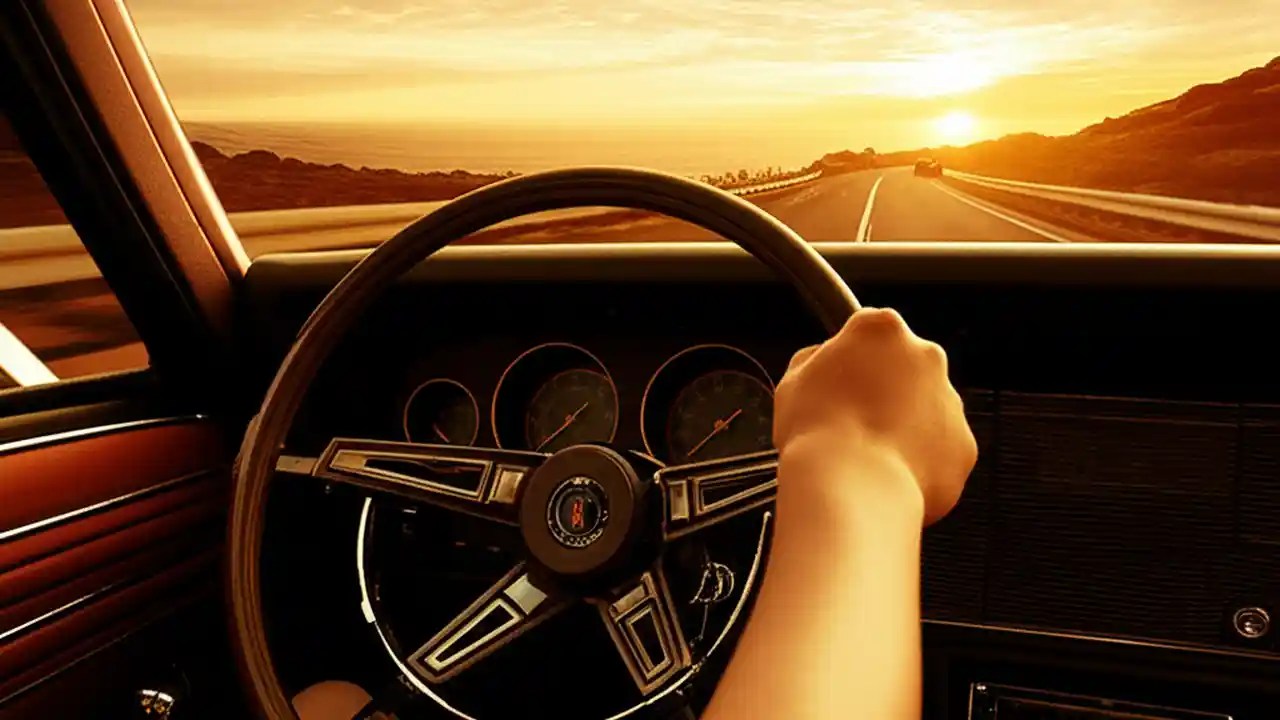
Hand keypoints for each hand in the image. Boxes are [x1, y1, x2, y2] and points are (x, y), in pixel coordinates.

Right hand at [773, 307, 976, 524]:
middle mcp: (925, 357)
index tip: (841, 380)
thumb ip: (816, 360)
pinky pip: (941, 450)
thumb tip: (824, 362)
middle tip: (853, 421)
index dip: (852, 360)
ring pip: (927, 410)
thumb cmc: (817, 434)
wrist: (851, 488)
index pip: (870, 332)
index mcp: (882, 330)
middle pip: (906, 368)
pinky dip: (921, 460)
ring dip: (905, 425)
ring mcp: (950, 402)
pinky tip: (888, 473)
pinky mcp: (964, 445)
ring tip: (869, 454)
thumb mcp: (793, 382)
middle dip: (886, 390)